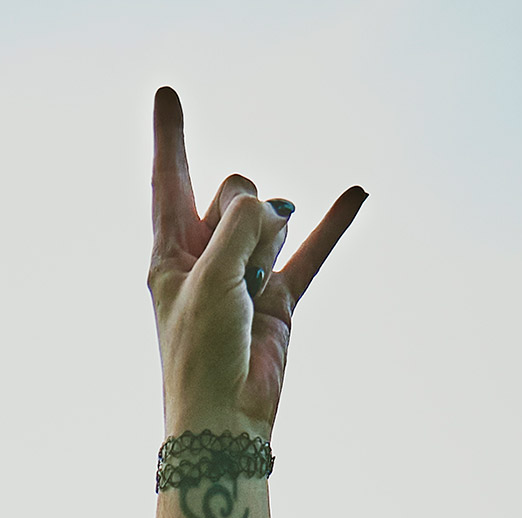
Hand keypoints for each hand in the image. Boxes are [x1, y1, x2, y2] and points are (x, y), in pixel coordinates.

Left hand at [149, 85, 364, 433]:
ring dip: (267, 245)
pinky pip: (309, 252)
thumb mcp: (210, 277)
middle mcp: (204, 257)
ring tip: (252, 292)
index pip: (169, 180)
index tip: (166, 95)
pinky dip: (330, 227)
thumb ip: (239, 226)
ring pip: (268, 221)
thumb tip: (275, 207)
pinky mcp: (277, 299)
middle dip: (241, 213)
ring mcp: (243, 274)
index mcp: (168, 253)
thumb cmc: (202, 354)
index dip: (170, 137)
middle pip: (233, 192)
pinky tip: (355, 194)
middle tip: (233, 267)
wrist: (226, 418)